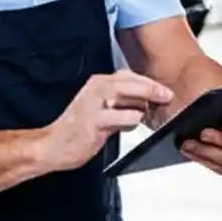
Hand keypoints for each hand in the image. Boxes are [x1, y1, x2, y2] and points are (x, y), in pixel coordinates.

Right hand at [41, 70, 173, 172]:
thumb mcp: (103, 111)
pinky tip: (134, 121)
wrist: (54, 145)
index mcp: (98, 83)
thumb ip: (122, 105)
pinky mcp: (92, 121)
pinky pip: (117, 116)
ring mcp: (92, 103)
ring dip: (143, 101)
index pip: (128, 76)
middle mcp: (95, 88)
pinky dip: (130, 118)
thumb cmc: (79, 129)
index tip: (164, 91)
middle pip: (129, 81)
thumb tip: (147, 104)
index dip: (148, 83)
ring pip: (124, 93)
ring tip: (154, 109)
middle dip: (152, 88)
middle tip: (168, 95)